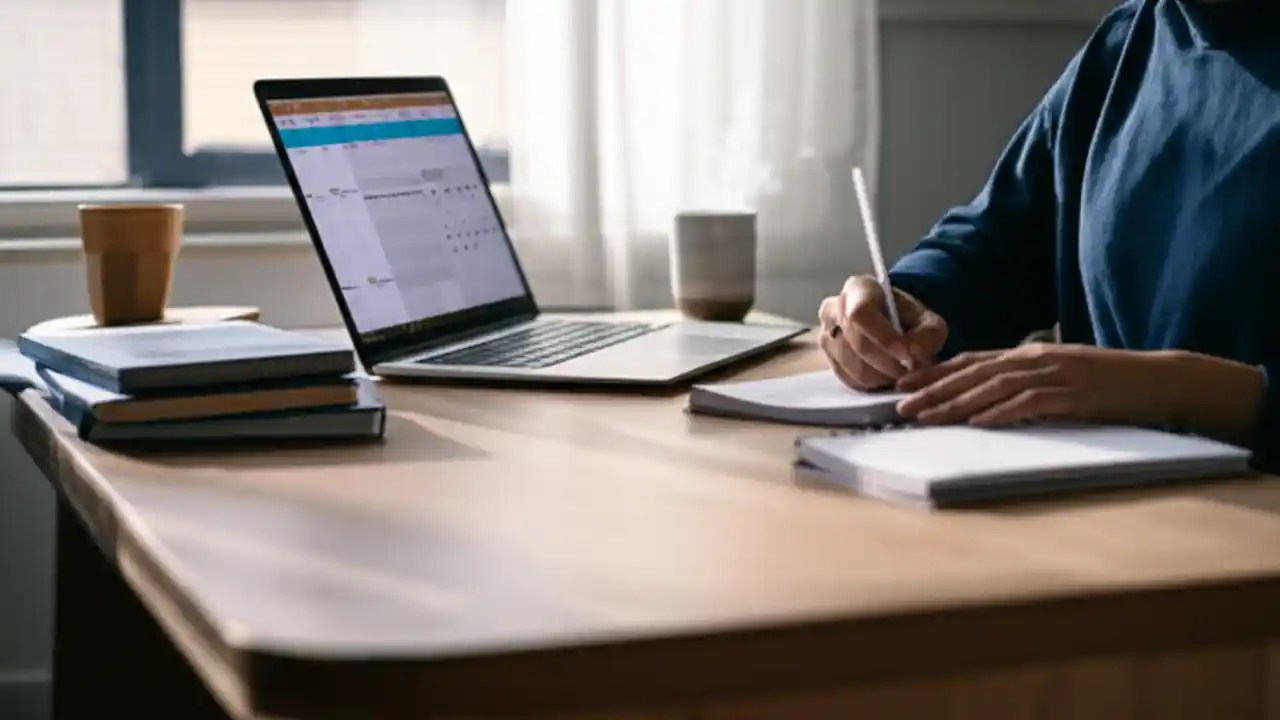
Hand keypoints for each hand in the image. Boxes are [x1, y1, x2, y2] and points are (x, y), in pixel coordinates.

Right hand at [818, 276, 947, 389]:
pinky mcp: (828, 360)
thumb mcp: (928, 320)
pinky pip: (847, 379)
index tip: (907, 354)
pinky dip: (870, 384)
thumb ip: (928, 334)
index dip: (883, 337)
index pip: (861, 314)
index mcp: (858, 289)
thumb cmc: (907, 319)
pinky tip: (885, 377)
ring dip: (879, 377)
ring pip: (851, 365)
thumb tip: (913, 353)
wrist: (890, 327)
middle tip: (909, 373)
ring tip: (899, 375)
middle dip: (886, 363)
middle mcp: (834, 309)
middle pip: (856, 343)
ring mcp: (826, 336)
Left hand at [895, 343, 1265, 442]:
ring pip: (995, 387)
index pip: (970, 361)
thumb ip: (1021, 384)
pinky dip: (1004, 412)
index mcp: (1028, 353)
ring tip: (928, 417)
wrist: (1156, 381)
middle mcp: (1035, 358)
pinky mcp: (1075, 394)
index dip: (934, 372)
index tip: (903, 384)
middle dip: (934, 390)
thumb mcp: (1055, 376)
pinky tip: (980, 422)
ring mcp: (1055, 374)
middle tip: (901, 406)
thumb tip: (983, 401)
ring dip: (957, 403)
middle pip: (974, 373)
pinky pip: (1032, 403)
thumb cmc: (1104, 384)